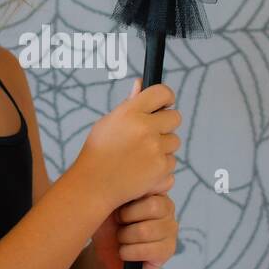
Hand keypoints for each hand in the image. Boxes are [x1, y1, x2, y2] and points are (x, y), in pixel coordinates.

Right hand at [73, 76, 180, 209]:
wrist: (93, 185)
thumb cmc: (98, 152)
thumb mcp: (109, 122)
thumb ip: (129, 104)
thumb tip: (140, 83)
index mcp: (130, 112)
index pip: (162, 92)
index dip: (166, 97)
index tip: (165, 103)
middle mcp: (145, 128)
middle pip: (175, 117)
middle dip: (166, 125)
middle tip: (151, 135)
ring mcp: (155, 149)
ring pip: (174, 141)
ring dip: (163, 148)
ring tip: (141, 156)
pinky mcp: (161, 168)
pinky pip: (171, 162)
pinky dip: (161, 167)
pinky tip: (143, 170)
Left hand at [91, 192, 178, 268]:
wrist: (105, 250)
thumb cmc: (108, 222)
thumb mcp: (108, 201)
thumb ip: (120, 189)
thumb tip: (129, 185)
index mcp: (153, 189)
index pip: (150, 187)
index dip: (127, 202)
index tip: (116, 210)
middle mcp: (167, 207)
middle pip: (152, 208)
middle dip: (125, 219)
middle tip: (118, 224)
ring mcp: (171, 228)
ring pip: (145, 231)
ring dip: (125, 237)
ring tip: (121, 238)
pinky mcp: (168, 249)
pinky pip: (148, 250)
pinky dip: (129, 253)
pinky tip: (125, 251)